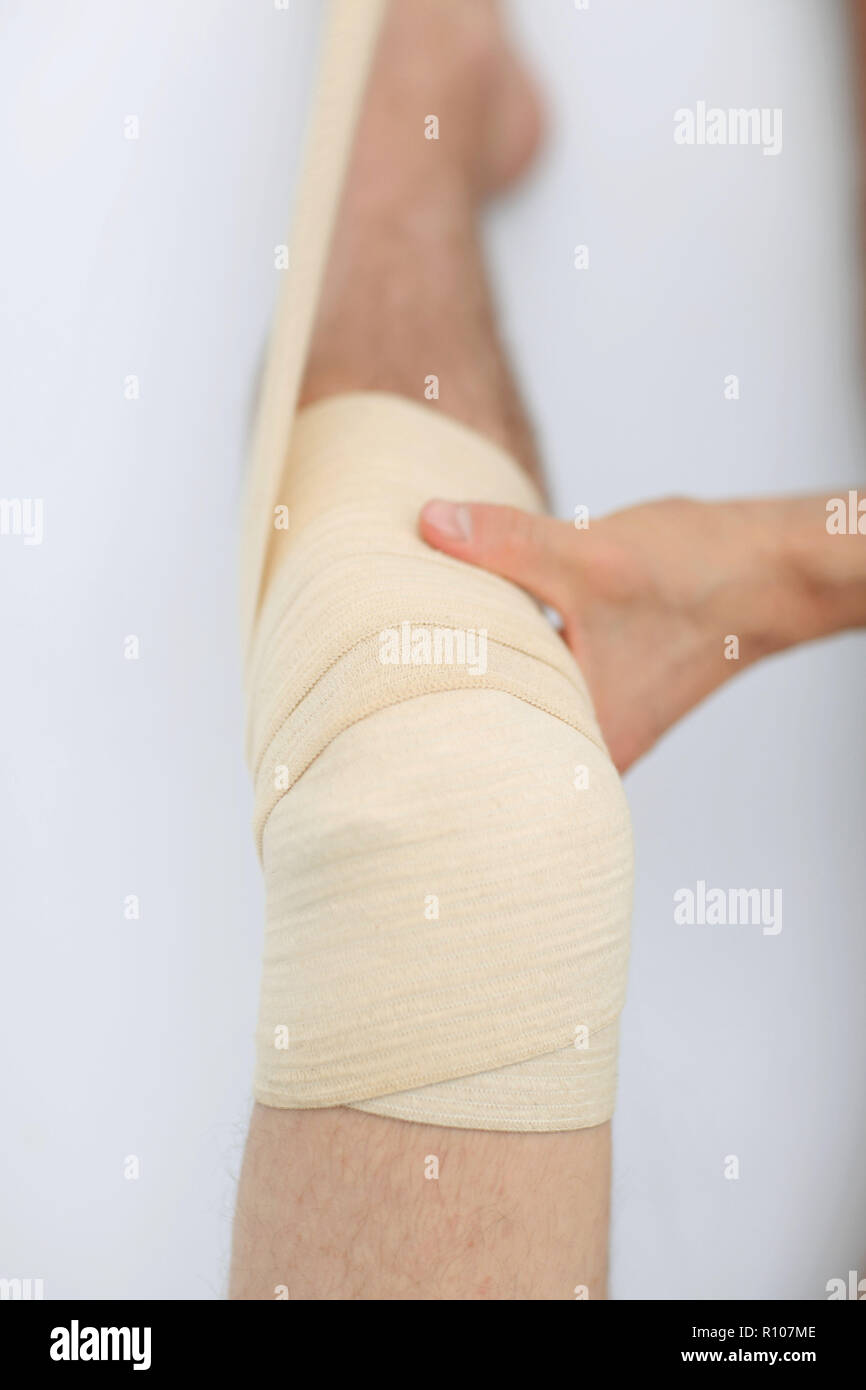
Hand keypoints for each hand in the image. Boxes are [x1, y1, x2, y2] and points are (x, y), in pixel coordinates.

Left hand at [419, 494, 865, 771]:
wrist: (773, 568)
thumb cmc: (698, 574)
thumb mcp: (589, 554)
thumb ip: (505, 543)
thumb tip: (426, 523)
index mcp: (585, 737)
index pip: (478, 731)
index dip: (423, 697)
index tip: (370, 670)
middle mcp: (592, 745)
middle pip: (492, 716)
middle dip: (445, 678)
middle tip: (376, 647)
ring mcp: (601, 718)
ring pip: (517, 691)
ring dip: (481, 655)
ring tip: (418, 623)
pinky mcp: (606, 687)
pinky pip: (541, 673)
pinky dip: (513, 643)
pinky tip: (481, 612)